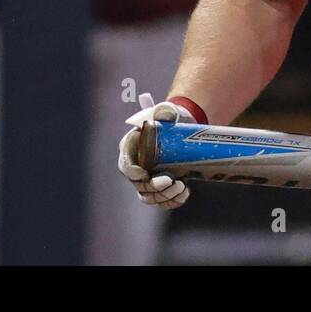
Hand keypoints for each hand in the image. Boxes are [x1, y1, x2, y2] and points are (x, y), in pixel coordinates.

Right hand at [118, 93, 192, 209]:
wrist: (182, 128)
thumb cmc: (169, 118)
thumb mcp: (166, 111)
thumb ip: (164, 111)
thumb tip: (165, 114)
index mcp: (131, 149)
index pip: (125, 165)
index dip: (132, 173)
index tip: (145, 174)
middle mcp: (136, 166)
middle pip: (139, 185)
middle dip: (154, 187)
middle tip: (171, 181)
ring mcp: (149, 179)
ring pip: (150, 197)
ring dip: (165, 196)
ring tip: (181, 187)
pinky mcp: (162, 187)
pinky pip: (163, 201)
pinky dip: (173, 201)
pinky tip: (185, 192)